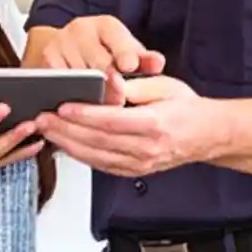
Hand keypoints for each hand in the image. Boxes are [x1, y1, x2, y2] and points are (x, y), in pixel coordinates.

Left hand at [36, 75, 221, 176]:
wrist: (208, 136)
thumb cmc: (187, 108)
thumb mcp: (164, 86)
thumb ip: (132, 87)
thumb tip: (106, 81)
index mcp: (155, 124)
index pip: (112, 122)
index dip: (85, 115)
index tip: (63, 107)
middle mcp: (146, 149)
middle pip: (98, 141)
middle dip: (66, 130)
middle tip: (43, 117)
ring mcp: (140, 164)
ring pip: (95, 157)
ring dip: (67, 143)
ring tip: (47, 129)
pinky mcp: (134, 171)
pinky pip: (101, 165)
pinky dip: (80, 155)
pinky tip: (65, 143)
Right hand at [42, 15, 164, 101]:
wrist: (73, 47)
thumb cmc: (107, 53)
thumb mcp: (128, 51)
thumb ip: (144, 59)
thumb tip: (157, 63)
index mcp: (105, 25)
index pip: (116, 38)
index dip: (123, 53)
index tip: (129, 66)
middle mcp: (79, 30)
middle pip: (96, 61)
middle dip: (109, 84)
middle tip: (118, 101)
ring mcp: (60, 45)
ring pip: (77, 76)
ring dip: (90, 96)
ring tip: (102, 111)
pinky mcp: (45, 62)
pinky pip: (58, 84)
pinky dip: (70, 99)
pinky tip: (81, 111)